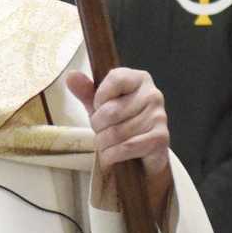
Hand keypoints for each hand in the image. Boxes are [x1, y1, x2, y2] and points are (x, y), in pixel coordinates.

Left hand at [68, 67, 172, 221]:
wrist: (142, 154)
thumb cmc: (121, 124)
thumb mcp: (101, 106)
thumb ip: (87, 91)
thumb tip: (71, 77)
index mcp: (139, 79)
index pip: (115, 79)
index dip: (99, 97)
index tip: (99, 108)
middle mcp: (153, 94)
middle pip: (111, 111)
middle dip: (98, 127)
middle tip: (101, 132)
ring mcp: (159, 116)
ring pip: (115, 133)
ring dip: (103, 144)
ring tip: (106, 144)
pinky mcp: (160, 138)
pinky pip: (125, 148)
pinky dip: (111, 155)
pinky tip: (111, 155)